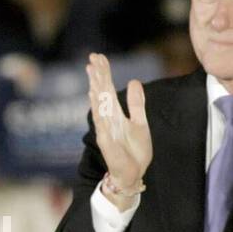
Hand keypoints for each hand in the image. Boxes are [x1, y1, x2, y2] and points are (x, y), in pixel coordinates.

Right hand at [86, 53, 150, 208]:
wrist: (133, 174)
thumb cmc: (134, 151)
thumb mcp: (140, 122)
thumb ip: (136, 103)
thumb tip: (133, 81)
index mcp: (115, 114)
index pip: (107, 89)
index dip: (103, 73)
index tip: (98, 57)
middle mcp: (108, 120)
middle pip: (101, 93)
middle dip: (97, 76)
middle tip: (93, 58)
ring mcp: (105, 131)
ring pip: (100, 106)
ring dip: (96, 89)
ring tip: (93, 73)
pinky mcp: (107, 142)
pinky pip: (102, 123)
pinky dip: (98, 111)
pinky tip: (94, 98)